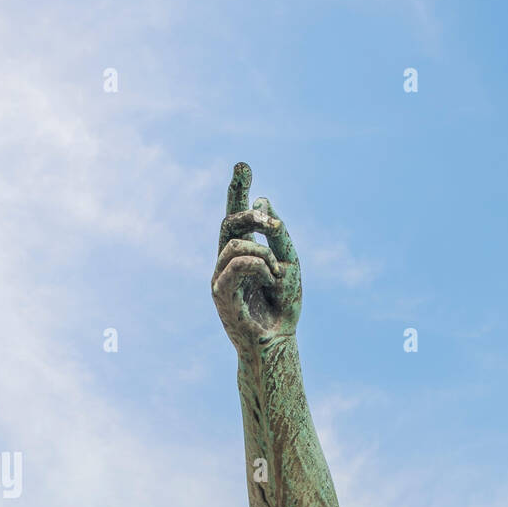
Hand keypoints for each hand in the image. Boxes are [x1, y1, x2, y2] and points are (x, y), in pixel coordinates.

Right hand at [212, 163, 301, 350]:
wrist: (278, 342)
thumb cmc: (283, 307)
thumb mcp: (288, 265)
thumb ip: (277, 236)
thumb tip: (263, 200)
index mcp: (244, 252)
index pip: (237, 215)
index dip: (238, 190)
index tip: (243, 165)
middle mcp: (227, 261)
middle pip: (230, 222)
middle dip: (250, 213)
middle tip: (273, 223)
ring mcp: (220, 276)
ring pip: (236, 244)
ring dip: (264, 254)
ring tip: (277, 275)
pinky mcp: (219, 292)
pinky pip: (236, 265)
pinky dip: (258, 265)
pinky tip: (269, 278)